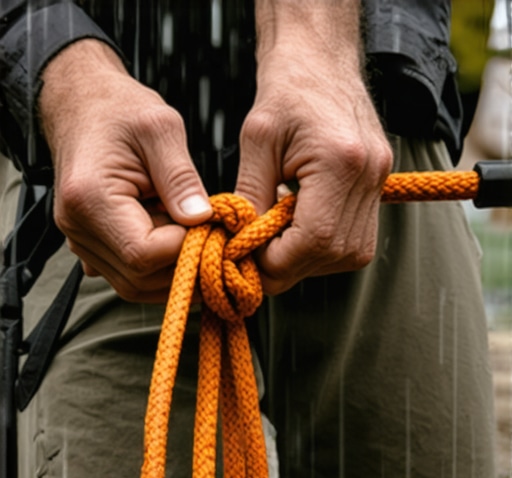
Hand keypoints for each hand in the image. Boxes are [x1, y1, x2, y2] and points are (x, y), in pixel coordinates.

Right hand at [39, 40, 211, 301]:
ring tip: (196, 238)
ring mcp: (81, 240)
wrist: (83, 106)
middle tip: (212, 237)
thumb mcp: (160, 128)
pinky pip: (127, 276)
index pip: (143, 253)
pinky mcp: (91, 244)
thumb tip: (201, 219)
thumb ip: (180, 177)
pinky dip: (158, 271)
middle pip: (139, 279)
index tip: (212, 226)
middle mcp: (78, 228)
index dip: (185, 248)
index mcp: (90, 198)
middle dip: (184, 265)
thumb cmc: (120, 110)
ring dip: (173, 272)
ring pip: (134, 286)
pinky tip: (175, 242)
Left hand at [235, 1, 392, 294]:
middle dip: (290, 265)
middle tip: (257, 257)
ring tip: (277, 242)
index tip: (248, 258)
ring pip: (350, 254)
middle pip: (335, 253)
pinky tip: (298, 230)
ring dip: (308, 259)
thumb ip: (250, 195)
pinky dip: (324, 247)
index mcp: (341, 162)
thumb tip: (243, 244)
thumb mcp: (256, 141)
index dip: (278, 260)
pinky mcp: (378, 186)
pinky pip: (356, 239)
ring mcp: (380, 183)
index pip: (315, 239)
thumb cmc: (285, 94)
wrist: (320, 64)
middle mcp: (370, 177)